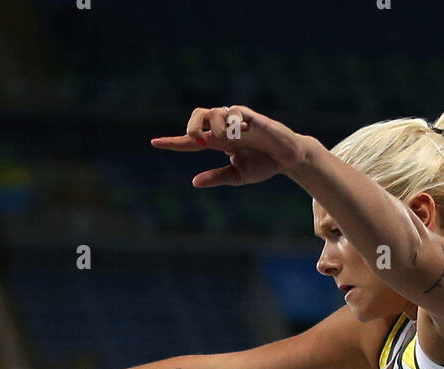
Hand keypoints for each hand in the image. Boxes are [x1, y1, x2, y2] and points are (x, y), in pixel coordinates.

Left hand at [151, 105, 308, 186]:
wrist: (288, 158)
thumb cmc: (263, 165)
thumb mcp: (237, 175)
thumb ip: (216, 177)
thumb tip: (194, 182)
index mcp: (218, 143)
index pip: (191, 141)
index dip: (173, 142)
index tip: (155, 143)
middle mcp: (224, 128)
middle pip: (197, 116)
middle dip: (191, 127)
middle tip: (196, 142)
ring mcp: (237, 121)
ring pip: (213, 112)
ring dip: (213, 125)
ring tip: (224, 140)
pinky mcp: (252, 117)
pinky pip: (235, 112)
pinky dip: (231, 121)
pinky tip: (238, 132)